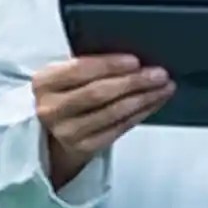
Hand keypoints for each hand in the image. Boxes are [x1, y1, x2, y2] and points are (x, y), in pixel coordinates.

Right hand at [34, 55, 174, 187]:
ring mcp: (67, 131)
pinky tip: (153, 103)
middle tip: (158, 74)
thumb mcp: (64, 74)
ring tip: (163, 87)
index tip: (135, 61)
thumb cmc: (65, 93)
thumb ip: (87, 64)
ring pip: (112, 113)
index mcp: (44, 82)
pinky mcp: (84, 148)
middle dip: (133, 82)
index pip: (79, 69)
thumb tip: (132, 59)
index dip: (109, 65)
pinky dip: (140, 114)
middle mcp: (51, 109)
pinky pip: (119, 129)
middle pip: (98, 93)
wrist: (51, 131)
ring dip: (143, 99)